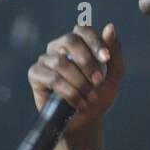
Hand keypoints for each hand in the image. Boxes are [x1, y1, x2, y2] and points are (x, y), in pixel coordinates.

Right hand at [26, 22, 123, 139]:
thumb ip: (114, 53)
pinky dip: (69, 93)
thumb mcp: (113, 77)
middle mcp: (59, 48)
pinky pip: (52, 78)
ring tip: (89, 98)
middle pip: (70, 40)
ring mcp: (46, 60)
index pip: (83, 29)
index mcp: (77, 44)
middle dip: (87, 62)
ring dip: (80, 82)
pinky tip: (78, 104)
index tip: (106, 59)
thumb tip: (110, 26)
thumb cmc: (97, 98)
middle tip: (98, 81)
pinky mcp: (35, 74)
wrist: (85, 123)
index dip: (95, 41)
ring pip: (61, 63)